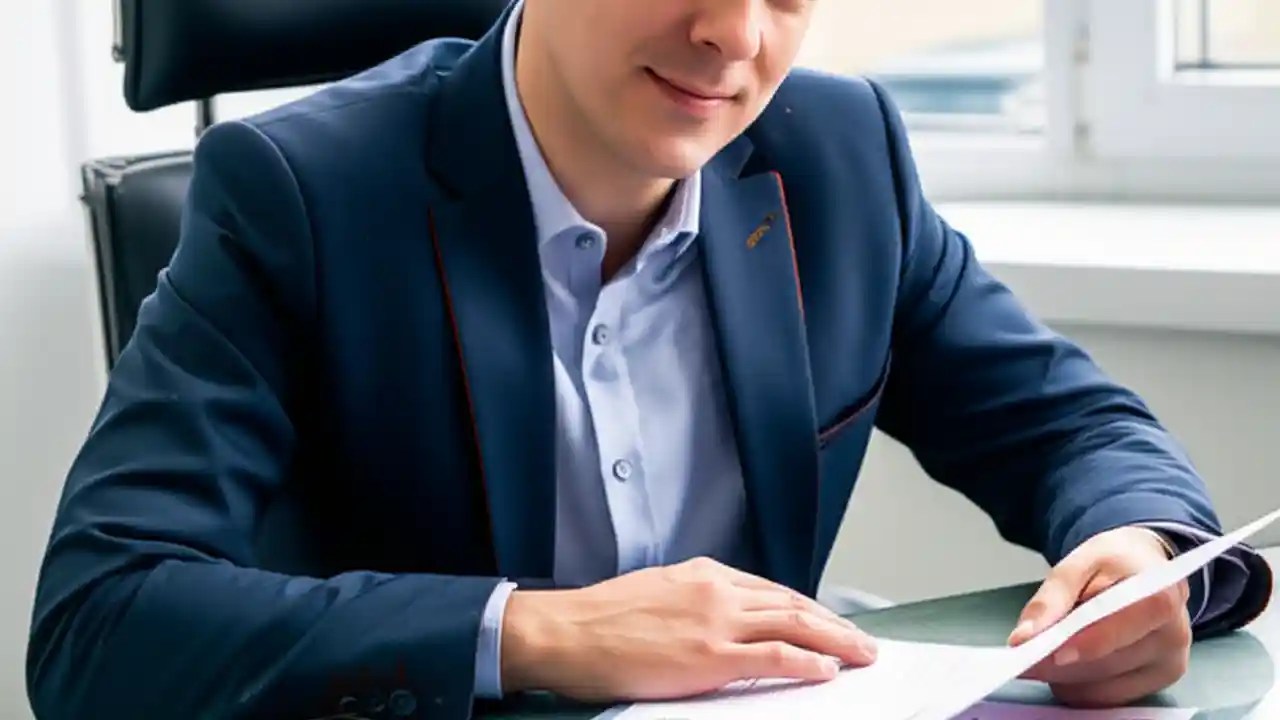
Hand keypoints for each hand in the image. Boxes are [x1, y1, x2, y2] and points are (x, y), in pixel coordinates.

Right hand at [499, 557, 877, 701]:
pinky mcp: (710, 655)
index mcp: (703, 574)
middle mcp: (717, 589)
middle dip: (833, 623)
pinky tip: (826, 671)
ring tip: (861, 655)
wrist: (567, 631)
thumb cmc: (599, 618)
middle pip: (792, 603)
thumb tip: (715, 618)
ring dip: (834, 640)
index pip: (770, 589)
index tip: (827, 621)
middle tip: (862, 640)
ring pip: (793, 624)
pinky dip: (806, 662)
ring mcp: (716, 621)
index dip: (806, 607)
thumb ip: (692, 600)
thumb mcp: (654, 592)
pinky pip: (773, 656)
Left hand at [1008, 526, 1190, 707]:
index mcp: (1161, 597)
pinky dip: (1079, 685)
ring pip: (1103, 686)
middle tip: (1022, 656)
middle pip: (1106, 663)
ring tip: (1044, 653)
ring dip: (1065, 676)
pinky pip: (1108, 697)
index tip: (1040, 651)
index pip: (1120, 628)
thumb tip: (1023, 639)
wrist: (1143, 565)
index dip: (1081, 643)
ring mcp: (1169, 664)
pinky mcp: (1158, 682)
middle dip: (1057, 662)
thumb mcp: (1077, 563)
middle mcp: (1174, 636)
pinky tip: (1067, 665)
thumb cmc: (1112, 562)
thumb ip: (1050, 599)